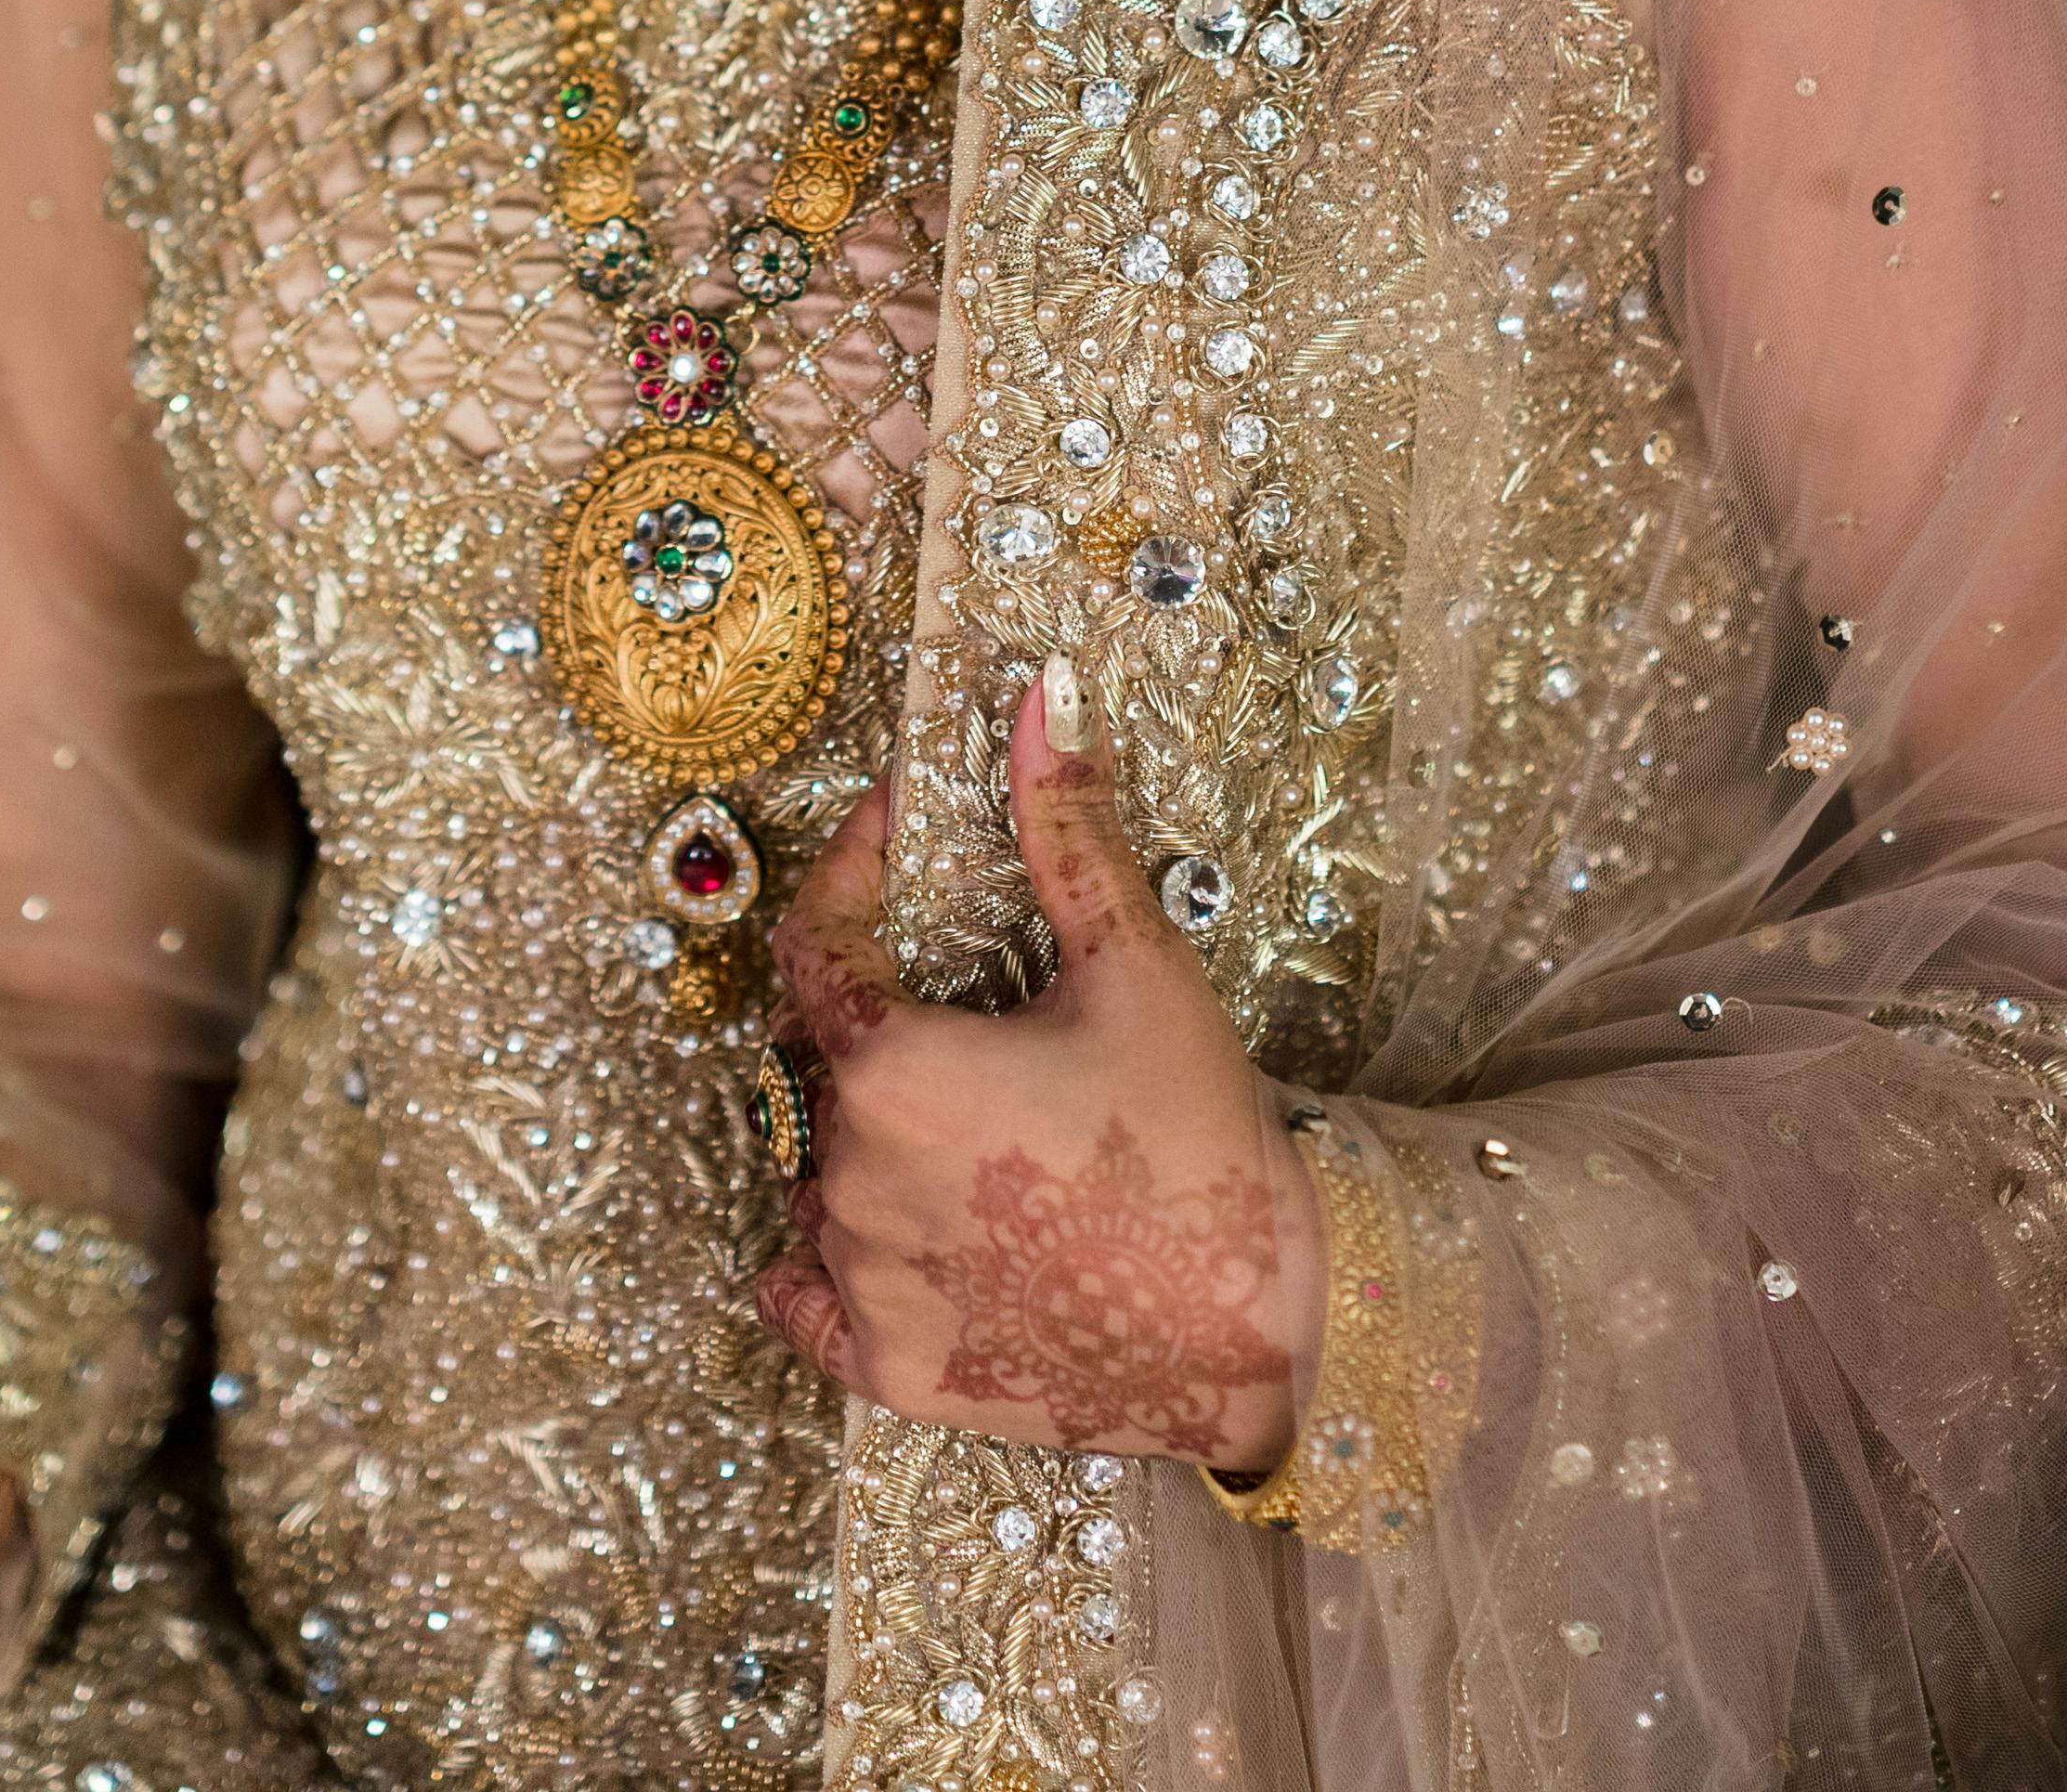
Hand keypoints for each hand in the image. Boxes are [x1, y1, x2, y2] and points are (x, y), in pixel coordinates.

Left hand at [752, 658, 1324, 1471]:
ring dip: (867, 1138)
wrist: (1260, 1327)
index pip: (815, 947)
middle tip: (977, 1015)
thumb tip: (1038, 697)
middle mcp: (851, 1174)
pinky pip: (806, 1296)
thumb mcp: (1135, 965)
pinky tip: (892, 1231)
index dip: (849, 881)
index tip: (892, 845)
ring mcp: (863, 1279)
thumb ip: (1064, 832)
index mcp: (892, 1067)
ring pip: (820, 1173)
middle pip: (825, 1064)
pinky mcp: (887, 1368)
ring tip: (976, 1129)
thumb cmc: (1197, 1136)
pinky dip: (826, 1260)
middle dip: (882, 1022)